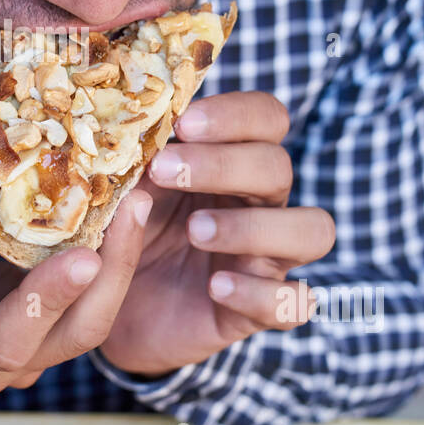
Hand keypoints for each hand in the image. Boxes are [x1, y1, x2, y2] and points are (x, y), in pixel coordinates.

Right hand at [0, 73, 152, 395]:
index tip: (85, 256)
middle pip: (73, 334)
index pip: (5, 338)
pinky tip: (128, 211)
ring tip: (142, 198)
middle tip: (136, 203)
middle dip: (113, 271)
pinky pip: (88, 307)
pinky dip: (110, 263)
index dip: (46, 301)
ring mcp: (27, 358)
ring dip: (121, 263)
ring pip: (91, 324)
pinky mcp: (47, 337)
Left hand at [96, 91, 335, 377]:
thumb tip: (120, 127)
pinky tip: (217, 287)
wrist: (111, 305)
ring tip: (195, 231)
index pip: (266, 118)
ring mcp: (267, 258)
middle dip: (223, 165)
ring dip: (254, 227)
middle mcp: (260, 204)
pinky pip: (293, 302)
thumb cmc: (127, 230)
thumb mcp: (125, 190)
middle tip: (164, 171)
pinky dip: (259, 293)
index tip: (182, 123)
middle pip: (278, 168)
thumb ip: (134, 160)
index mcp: (232, 161)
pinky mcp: (259, 309)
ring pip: (312, 230)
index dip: (235, 115)